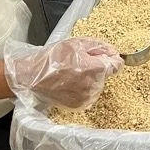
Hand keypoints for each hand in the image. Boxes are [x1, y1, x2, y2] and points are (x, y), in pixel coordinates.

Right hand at [4, 37, 122, 108]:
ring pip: (98, 85)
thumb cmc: (53, 58)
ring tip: (73, 72)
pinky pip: (88, 94)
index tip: (103, 56)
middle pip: (106, 74)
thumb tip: (114, 52)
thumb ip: (99, 46)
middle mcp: (94, 86)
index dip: (111, 58)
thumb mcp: (77, 43)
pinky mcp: (79, 105)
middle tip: (79, 62)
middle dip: (97, 67)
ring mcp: (87, 98)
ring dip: (90, 78)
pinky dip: (83, 88)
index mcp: (95, 69)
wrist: (32, 77)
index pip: (117, 65)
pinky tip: (70, 82)